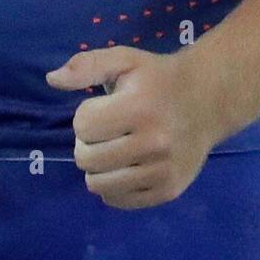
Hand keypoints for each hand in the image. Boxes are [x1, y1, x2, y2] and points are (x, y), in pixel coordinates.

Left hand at [45, 46, 215, 208]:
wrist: (208, 99)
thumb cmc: (158, 78)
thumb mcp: (124, 60)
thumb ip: (86, 66)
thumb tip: (52, 80)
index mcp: (139, 108)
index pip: (83, 126)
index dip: (86, 115)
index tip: (105, 108)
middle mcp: (153, 143)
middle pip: (86, 158)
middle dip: (88, 142)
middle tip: (107, 130)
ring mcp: (162, 171)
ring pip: (98, 184)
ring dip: (97, 166)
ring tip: (114, 149)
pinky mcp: (168, 191)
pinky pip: (118, 200)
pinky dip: (113, 186)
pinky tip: (126, 166)